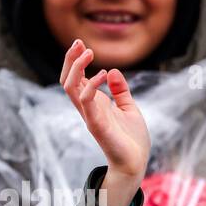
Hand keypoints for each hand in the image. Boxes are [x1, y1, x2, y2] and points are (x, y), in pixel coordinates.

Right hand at [60, 39, 150, 205]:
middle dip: (70, 60)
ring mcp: (90, 116)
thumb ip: (121, 91)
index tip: (81, 44)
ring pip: (71, 88)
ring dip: (76, 68)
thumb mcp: (129, 109)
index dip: (75, 61)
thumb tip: (113, 71)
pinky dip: (91, 85)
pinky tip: (103, 74)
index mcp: (94, 104)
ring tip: (87, 52)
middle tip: (78, 42)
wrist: (137, 163)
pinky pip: (86, 101)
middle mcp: (88, 108)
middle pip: (68, 80)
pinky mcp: (96, 125)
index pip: (76, 78)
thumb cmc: (132, 139)